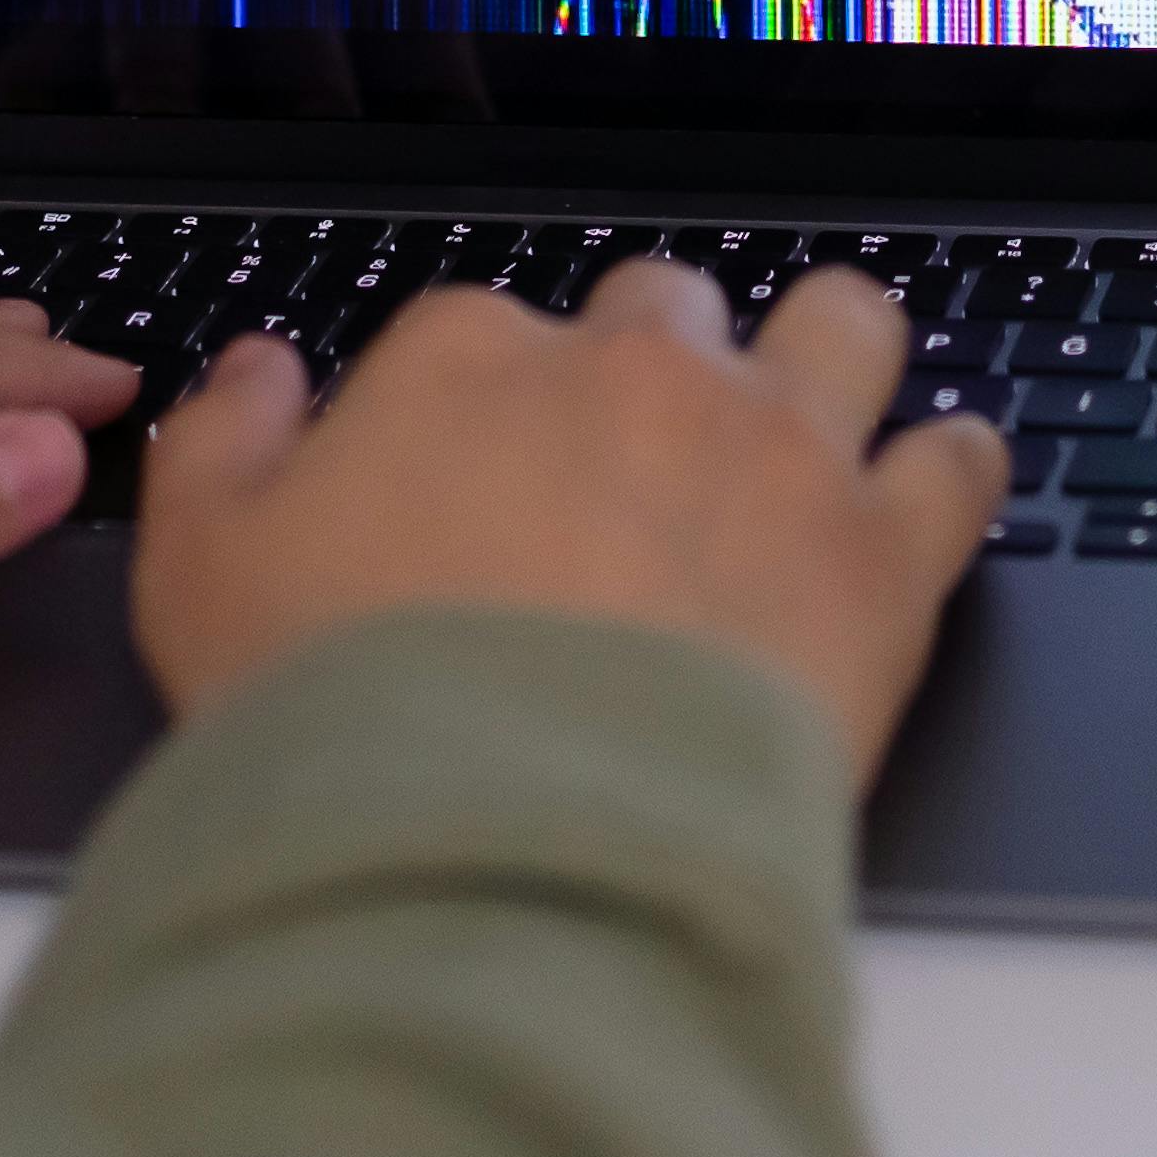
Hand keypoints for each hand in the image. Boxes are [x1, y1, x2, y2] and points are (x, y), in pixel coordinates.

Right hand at [134, 263, 1006, 784]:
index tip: (484, 481)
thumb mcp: (200, 572)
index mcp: (468, 360)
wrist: (499, 844)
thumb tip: (253, 377)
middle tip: (640, 471)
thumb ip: (219, 447)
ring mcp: (770, 448)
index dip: (489, 408)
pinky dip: (949, 470)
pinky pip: (956, 462)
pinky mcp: (879, 551)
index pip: (486, 334)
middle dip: (658, 370)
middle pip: (667, 312)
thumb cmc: (343, 718)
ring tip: (818, 423)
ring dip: (829, 361)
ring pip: (839, 328)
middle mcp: (632, 372)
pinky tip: (930, 496)